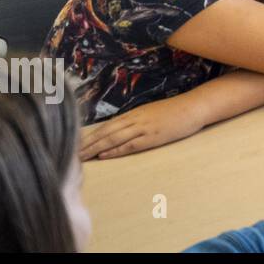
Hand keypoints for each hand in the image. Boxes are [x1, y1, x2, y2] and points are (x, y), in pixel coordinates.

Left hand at [79, 95, 204, 159]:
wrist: (193, 107)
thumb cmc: (176, 111)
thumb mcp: (152, 113)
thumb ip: (137, 121)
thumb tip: (123, 130)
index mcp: (134, 113)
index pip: (106, 126)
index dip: (90, 136)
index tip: (75, 144)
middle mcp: (135, 119)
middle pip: (105, 132)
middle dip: (87, 143)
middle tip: (70, 152)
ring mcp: (143, 127)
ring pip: (113, 138)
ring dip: (95, 148)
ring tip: (81, 157)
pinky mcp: (153, 136)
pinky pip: (130, 144)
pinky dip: (115, 150)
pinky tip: (104, 155)